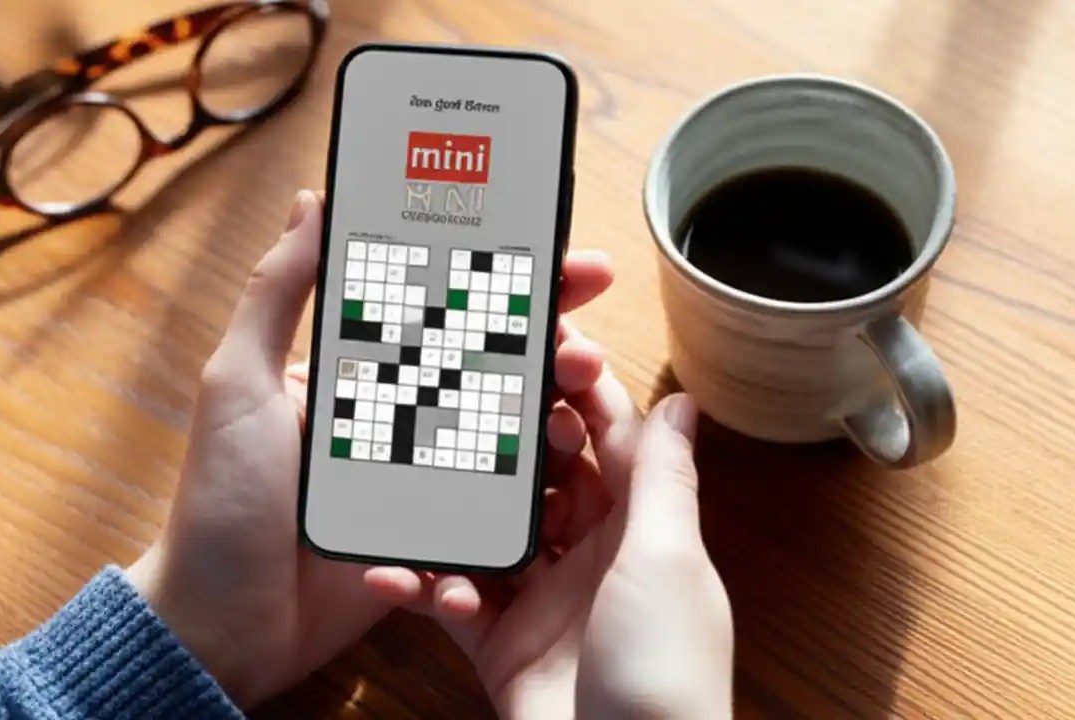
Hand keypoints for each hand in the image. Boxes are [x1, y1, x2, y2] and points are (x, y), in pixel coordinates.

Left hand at [125, 189, 616, 708]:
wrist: (224, 625)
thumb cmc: (219, 501)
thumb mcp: (236, 383)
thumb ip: (278, 293)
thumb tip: (314, 201)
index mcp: (350, 369)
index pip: (433, 306)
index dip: (495, 277)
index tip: (553, 255)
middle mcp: (390, 412)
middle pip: (483, 358)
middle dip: (544, 336)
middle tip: (590, 326)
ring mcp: (416, 472)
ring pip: (500, 421)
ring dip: (551, 400)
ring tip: (588, 388)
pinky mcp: (432, 529)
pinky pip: (493, 496)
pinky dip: (533, 479)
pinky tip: (568, 463)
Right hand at [366, 327, 732, 719]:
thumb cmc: (664, 672)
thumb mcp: (666, 560)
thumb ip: (664, 479)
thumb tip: (683, 401)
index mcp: (641, 529)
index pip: (607, 440)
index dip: (574, 393)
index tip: (534, 347)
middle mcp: (590, 557)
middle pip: (540, 480)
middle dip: (499, 445)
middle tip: (452, 404)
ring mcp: (542, 600)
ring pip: (486, 534)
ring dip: (449, 513)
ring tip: (408, 483)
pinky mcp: (500, 644)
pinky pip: (451, 599)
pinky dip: (420, 584)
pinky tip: (390, 573)